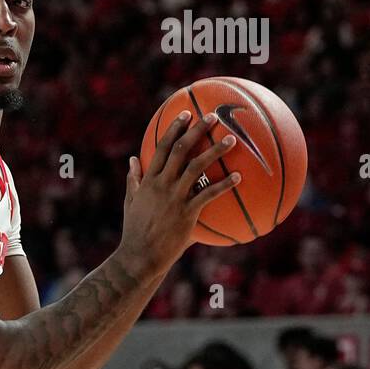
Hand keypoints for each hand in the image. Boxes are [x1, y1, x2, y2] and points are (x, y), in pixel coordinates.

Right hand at [118, 111, 239, 277]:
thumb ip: (132, 179)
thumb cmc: (135, 230)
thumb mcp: (130, 201)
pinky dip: (224, 185)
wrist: (140, 255)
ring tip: (232, 140)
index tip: (185, 113)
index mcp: (148, 180)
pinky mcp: (186, 213)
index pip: (161, 148)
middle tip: (212, 116)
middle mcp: (161, 184)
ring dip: (214, 151)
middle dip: (196, 131)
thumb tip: (132, 159)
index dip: (174, 129)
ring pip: (196, 167)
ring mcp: (174, 198)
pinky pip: (208, 195)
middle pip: (180, 151)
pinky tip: (239, 177)